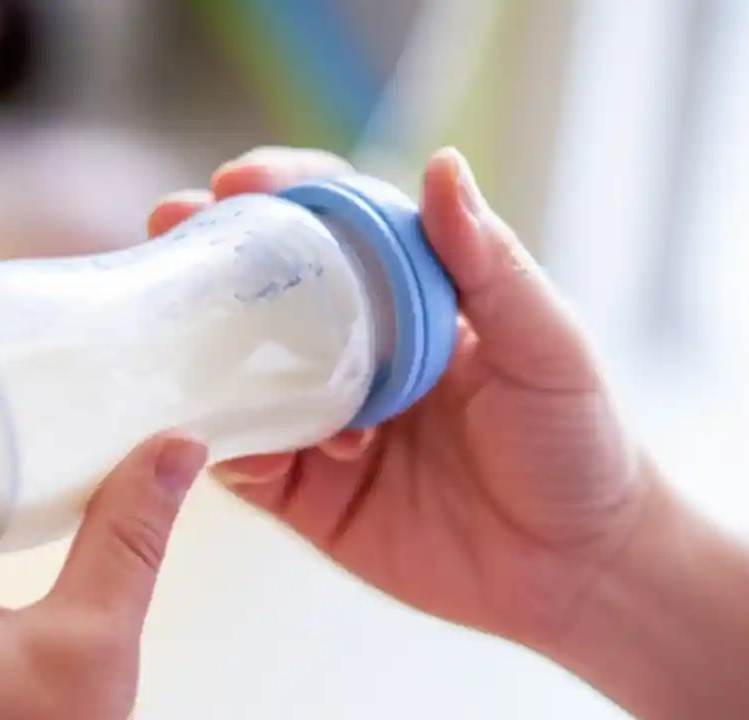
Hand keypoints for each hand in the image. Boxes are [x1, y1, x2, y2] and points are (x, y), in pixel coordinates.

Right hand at [146, 147, 648, 647]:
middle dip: (211, 254)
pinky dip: (225, 444)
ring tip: (175, 332)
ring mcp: (326, 423)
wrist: (579, 570)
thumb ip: (488, 264)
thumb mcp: (546, 344)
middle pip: (269, 289)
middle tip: (170, 228)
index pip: (336, 225)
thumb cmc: (578, 442)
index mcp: (412, 301)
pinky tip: (221, 433)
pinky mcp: (309, 495)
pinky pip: (248, 462)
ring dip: (202, 348)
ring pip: (242, 374)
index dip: (285, 194)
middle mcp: (358, 352)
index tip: (240, 180)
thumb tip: (442, 166)